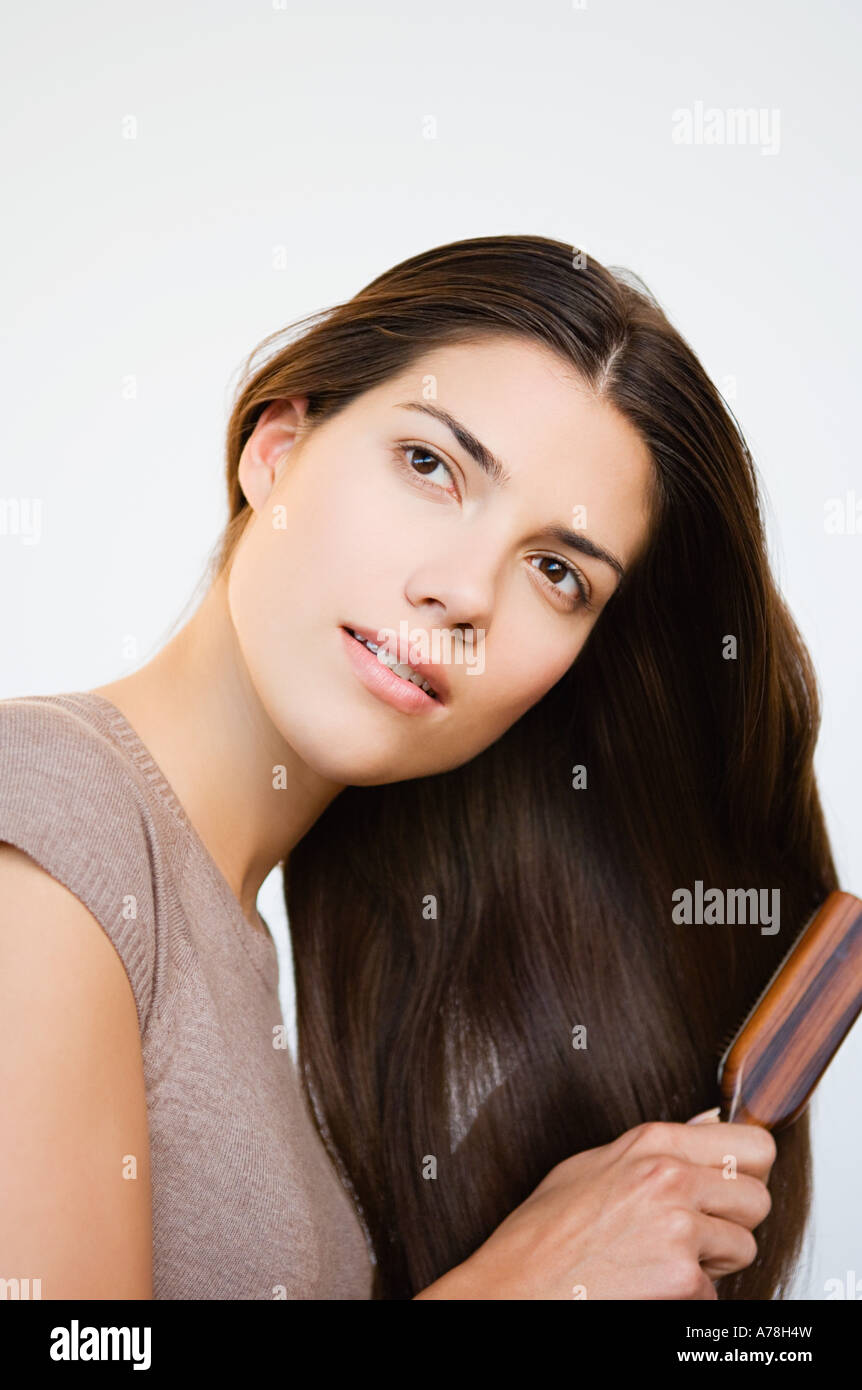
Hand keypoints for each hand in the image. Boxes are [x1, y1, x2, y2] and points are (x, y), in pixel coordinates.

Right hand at [414, 1115, 775, 1299]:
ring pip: (744, 1246)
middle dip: (733, 1221)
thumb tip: (709, 1124)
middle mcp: (668, 1176)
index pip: (751, 1143)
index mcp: (650, 1143)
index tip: (730, 1185)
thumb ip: (657, 1146)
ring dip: (714, 1263)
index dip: (746, 1171)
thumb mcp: (591, 1167)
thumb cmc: (542, 1235)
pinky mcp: (681, 1277)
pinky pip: (715, 1293)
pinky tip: (647, 1285)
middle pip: (758, 1197)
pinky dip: (689, 1297)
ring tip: (662, 1260)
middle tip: (694, 1232)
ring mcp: (677, 1226)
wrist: (515, 1289)